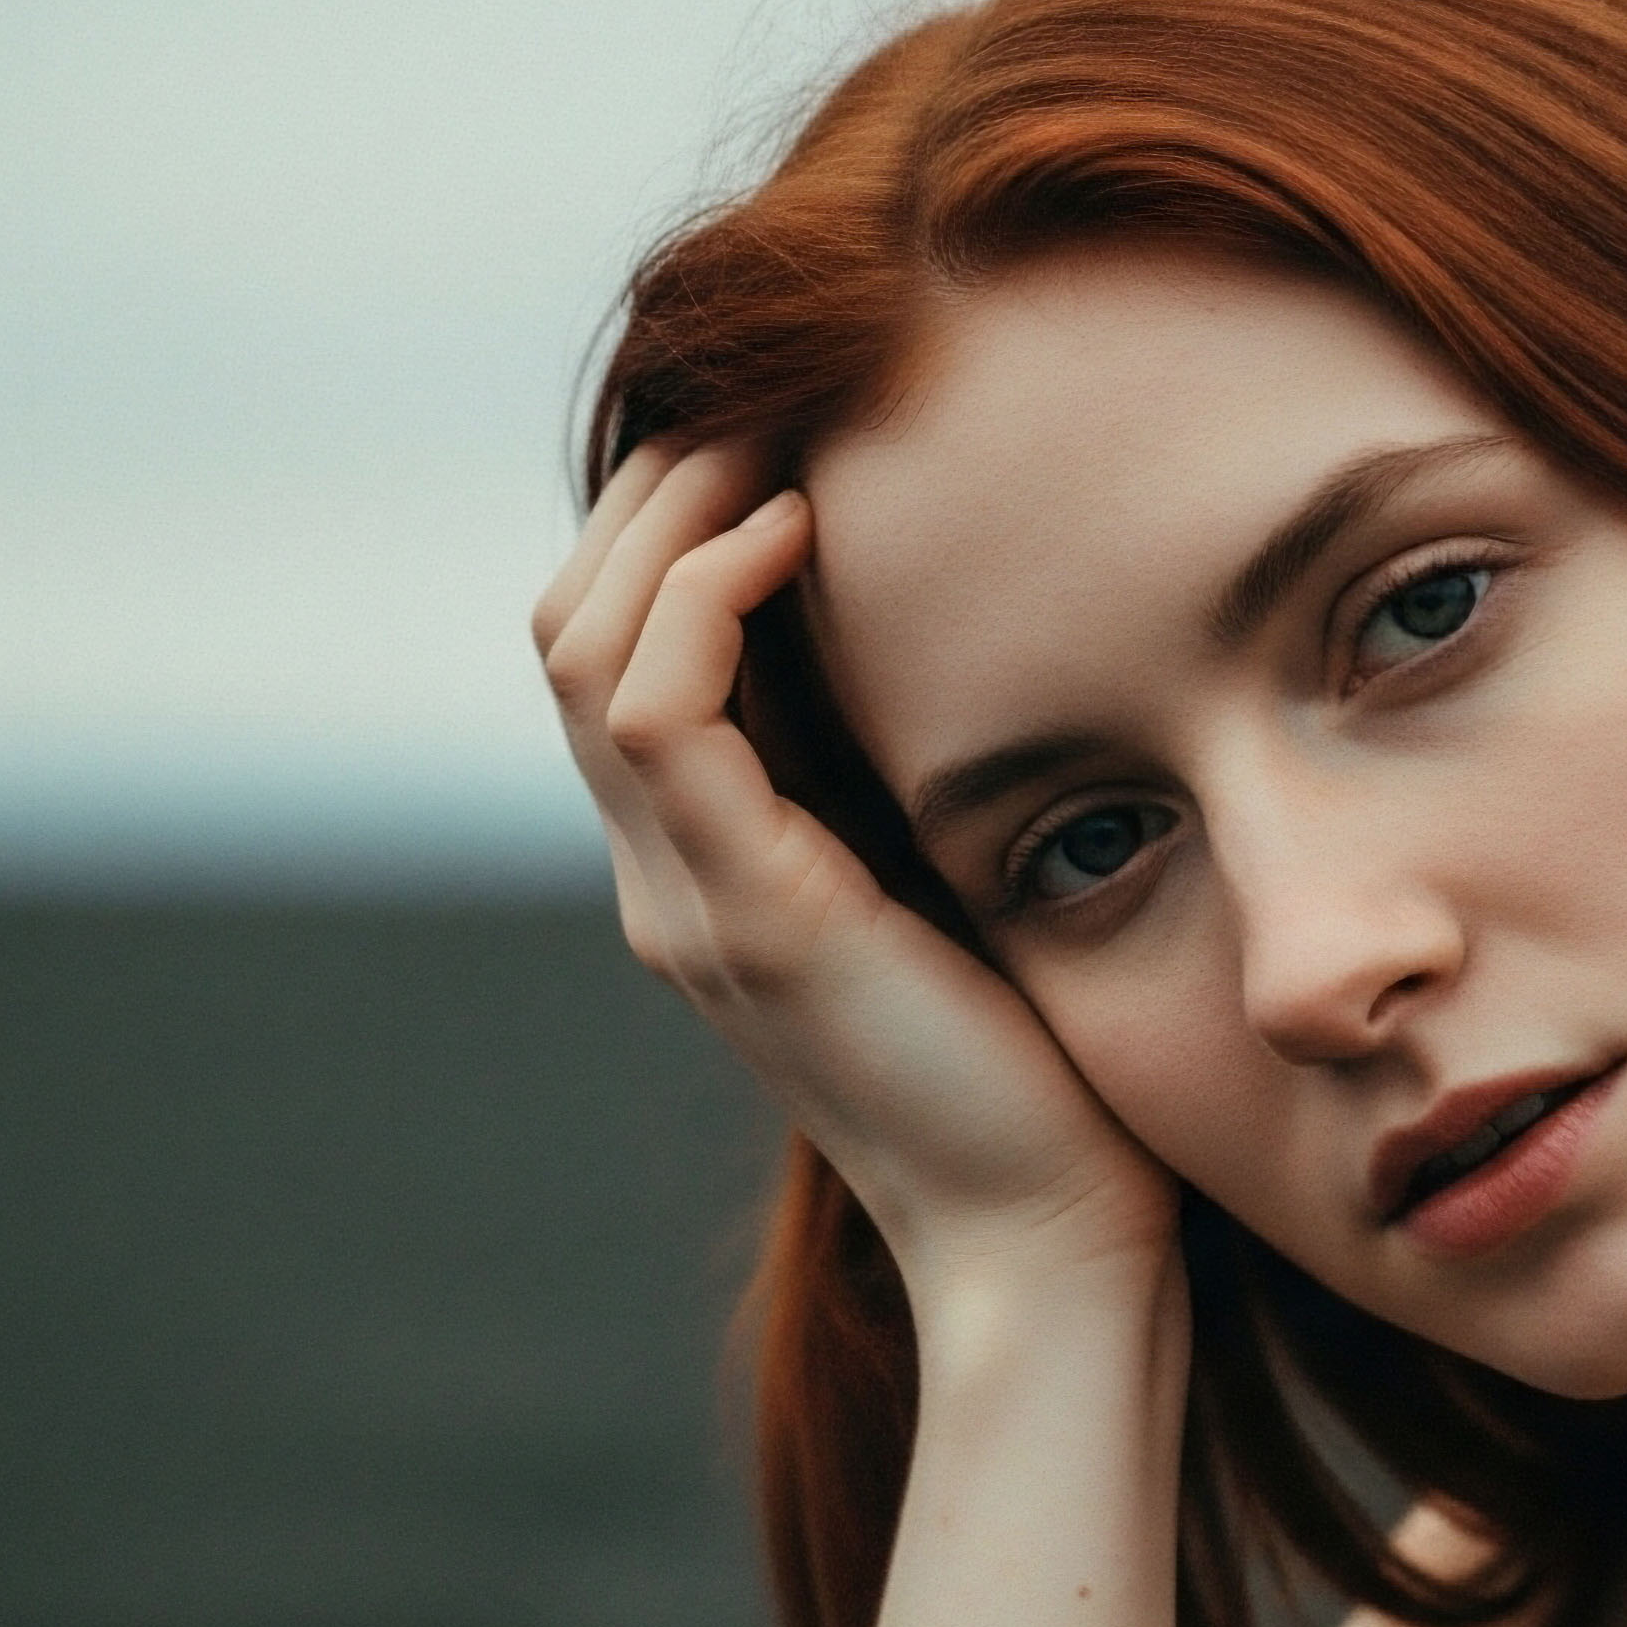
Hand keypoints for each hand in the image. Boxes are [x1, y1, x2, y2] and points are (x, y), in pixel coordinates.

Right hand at [534, 443, 1175, 1290]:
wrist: (1056, 1237)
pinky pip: (658, 709)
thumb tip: (972, 623)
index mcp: (707, 867)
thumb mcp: (965, 875)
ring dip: (671, 507)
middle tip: (764, 388)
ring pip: (585, 644)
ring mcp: (687, 900)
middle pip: (570, 619)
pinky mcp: (750, 915)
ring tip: (776, 430)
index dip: (670, 516)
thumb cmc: (1048, 1063)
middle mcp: (666, 879)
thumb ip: (921, 778)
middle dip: (652, 482)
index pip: (614, 647)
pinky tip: (808, 528)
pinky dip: (710, 590)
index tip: (785, 421)